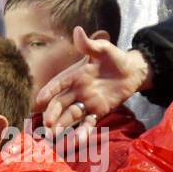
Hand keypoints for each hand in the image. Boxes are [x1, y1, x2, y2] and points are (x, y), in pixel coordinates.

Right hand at [35, 26, 149, 131]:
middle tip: (47, 125)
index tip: (39, 100)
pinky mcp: (98, 112)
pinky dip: (82, 132)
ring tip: (55, 136)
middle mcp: (78, 90)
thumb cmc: (116, 58)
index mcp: (76, 75)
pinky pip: (88, 123)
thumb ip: (90, 44)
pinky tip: (76, 141)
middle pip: (61, 104)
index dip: (49, 91)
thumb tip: (78, 31)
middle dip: (52, 114)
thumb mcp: (104, 49)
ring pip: (71, 116)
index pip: (59, 84)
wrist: (133, 72)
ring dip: (62, 126)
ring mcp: (87, 103)